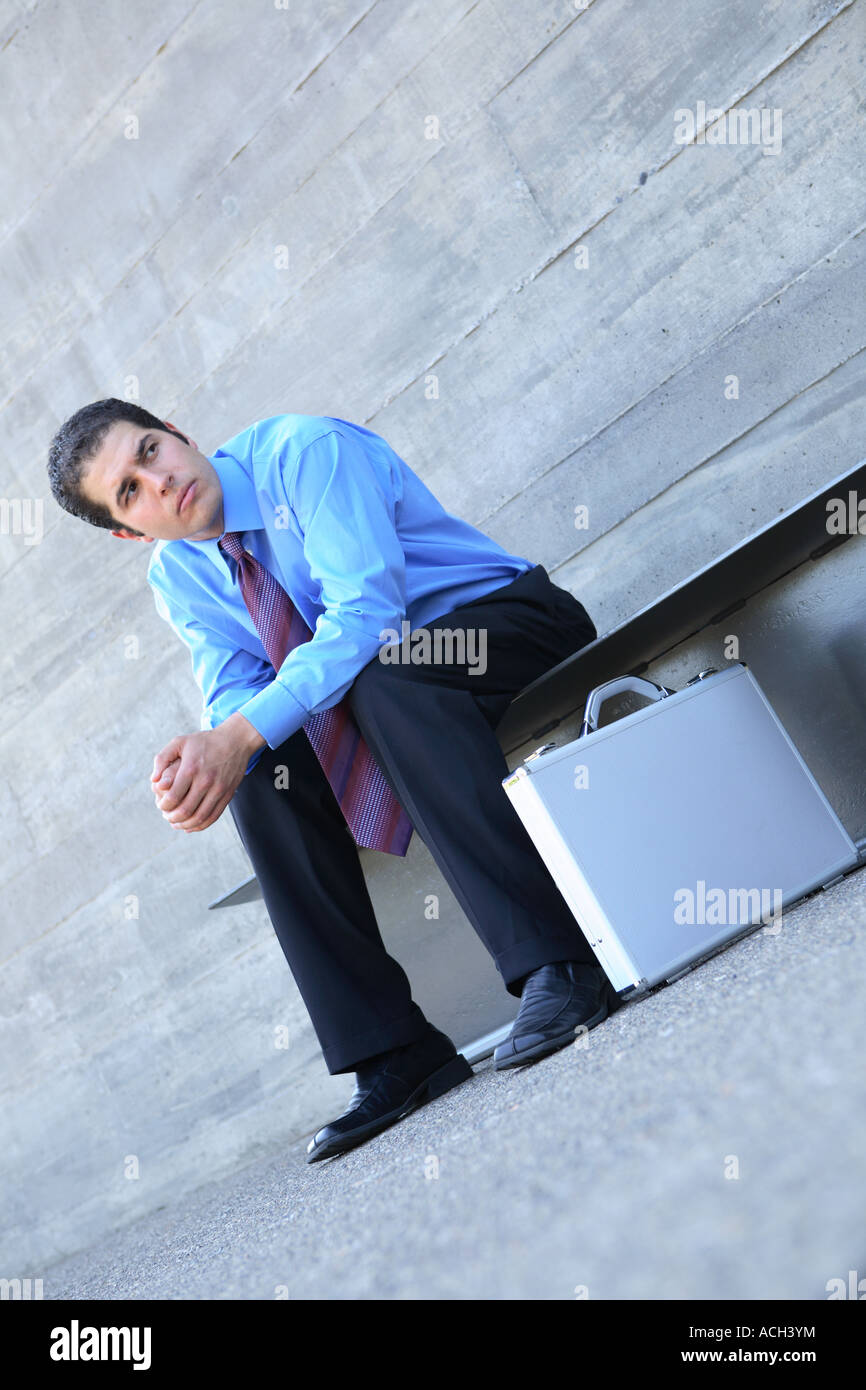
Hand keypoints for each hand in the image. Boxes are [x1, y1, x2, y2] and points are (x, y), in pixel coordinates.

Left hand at [150, 715, 264, 831]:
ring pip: (200, 817)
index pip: (173, 797)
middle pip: (185, 810)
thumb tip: (154, 780)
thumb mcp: (180, 742)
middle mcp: (205, 780)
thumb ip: (162, 759)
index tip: (160, 805)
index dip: (163, 806)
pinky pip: (213, 816)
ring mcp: (219, 789)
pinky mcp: (228, 794)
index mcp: (191, 768)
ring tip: (177, 824)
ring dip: (185, 825)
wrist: (235, 740)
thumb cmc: (204, 742)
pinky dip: (201, 825)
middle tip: (167, 816)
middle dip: (172, 817)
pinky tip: (192, 826)